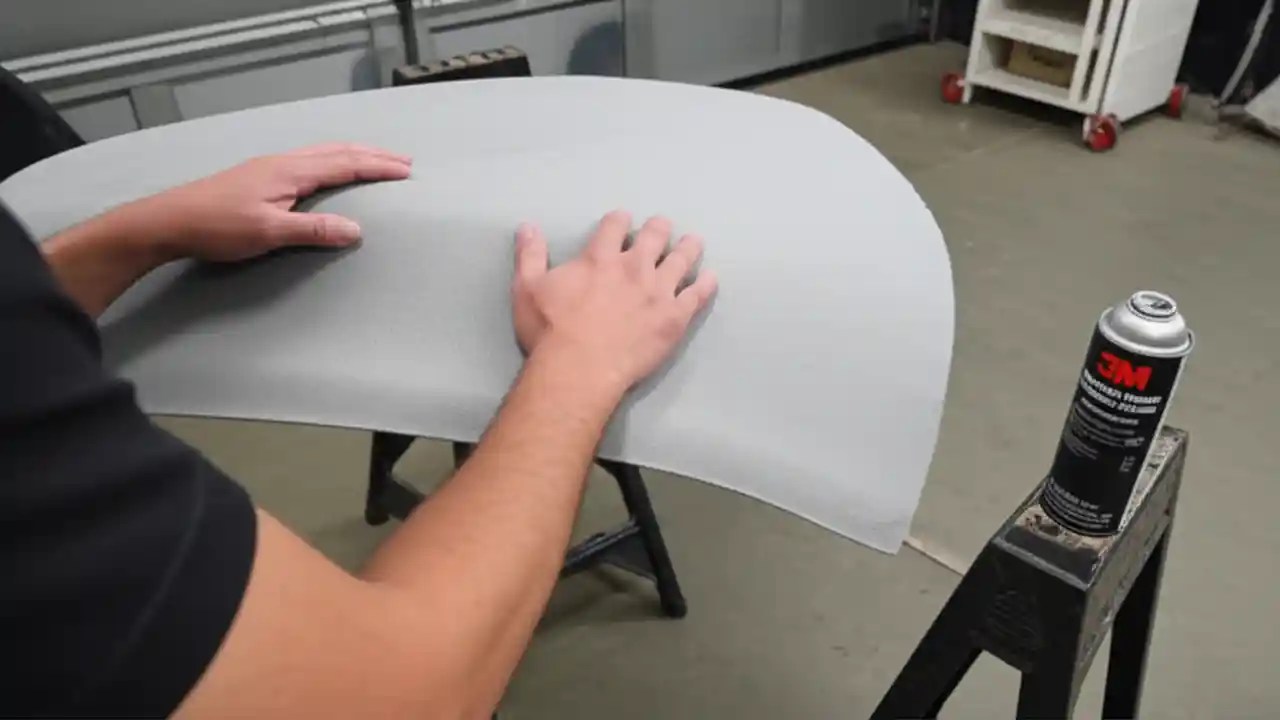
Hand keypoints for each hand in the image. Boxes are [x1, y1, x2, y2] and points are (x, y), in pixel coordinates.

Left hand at [137, 143, 411, 261]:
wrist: (170, 220)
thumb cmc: (218, 227)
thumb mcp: (269, 232)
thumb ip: (313, 230)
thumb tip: (356, 230)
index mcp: (290, 172)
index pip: (344, 165)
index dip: (376, 167)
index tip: (405, 170)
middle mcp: (282, 163)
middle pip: (336, 152)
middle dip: (371, 155)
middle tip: (401, 160)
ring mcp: (269, 167)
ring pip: (321, 153)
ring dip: (352, 155)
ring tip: (374, 160)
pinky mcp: (260, 176)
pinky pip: (309, 160)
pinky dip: (332, 161)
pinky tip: (329, 170)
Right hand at [512, 210, 717, 391]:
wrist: (580, 369)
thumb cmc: (550, 331)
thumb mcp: (527, 289)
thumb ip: (530, 255)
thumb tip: (527, 227)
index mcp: (600, 258)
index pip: (615, 226)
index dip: (620, 221)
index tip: (623, 220)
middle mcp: (634, 267)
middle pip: (654, 236)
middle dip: (658, 229)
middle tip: (662, 227)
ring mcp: (658, 291)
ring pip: (681, 260)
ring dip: (688, 248)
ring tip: (693, 242)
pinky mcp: (675, 317)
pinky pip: (697, 295)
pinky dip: (705, 284)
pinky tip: (710, 277)